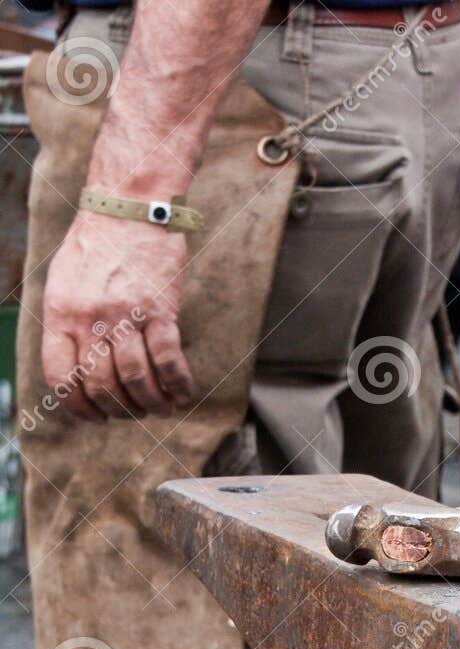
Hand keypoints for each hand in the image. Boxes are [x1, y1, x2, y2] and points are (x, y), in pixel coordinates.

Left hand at [41, 213, 194, 421]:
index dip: (78, 407)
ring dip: (151, 403)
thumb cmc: (97, 242)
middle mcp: (90, 317)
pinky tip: (182, 392)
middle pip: (102, 385)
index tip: (96, 417)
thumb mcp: (64, 280)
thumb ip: (67, 322)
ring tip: (160, 408)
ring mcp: (125, 314)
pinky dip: (177, 384)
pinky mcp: (159, 308)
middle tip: (134, 413)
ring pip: (136, 379)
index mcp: (61, 312)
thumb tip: (77, 368)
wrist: (128, 204)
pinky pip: (169, 360)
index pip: (61, 377)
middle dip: (120, 410)